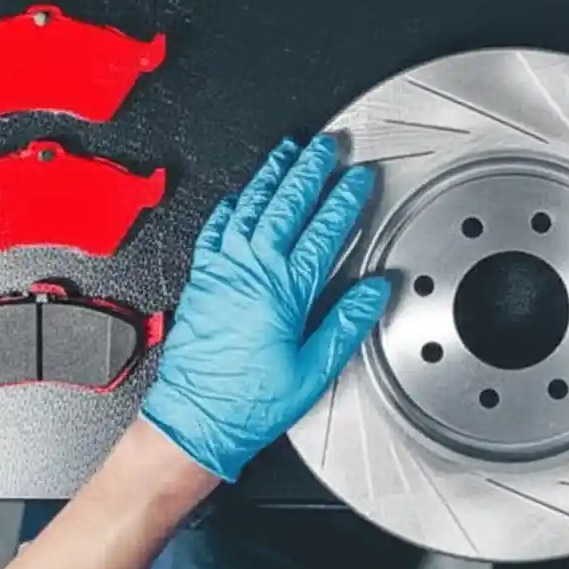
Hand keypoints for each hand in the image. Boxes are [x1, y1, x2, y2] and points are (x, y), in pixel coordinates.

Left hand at [141, 136, 390, 481]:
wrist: (194, 421)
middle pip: (286, 206)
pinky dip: (230, 208)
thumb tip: (374, 291)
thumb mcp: (314, 371)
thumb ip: (346, 324)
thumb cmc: (249, 403)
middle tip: (326, 146)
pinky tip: (239, 196)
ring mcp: (222, 272)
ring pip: (250, 208)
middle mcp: (251, 271)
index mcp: (285, 290)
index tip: (359, 178)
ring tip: (286, 154)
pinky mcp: (202, 281)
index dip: (345, 200)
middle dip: (310, 171)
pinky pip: (215, 231)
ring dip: (271, 177)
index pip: (324, 230)